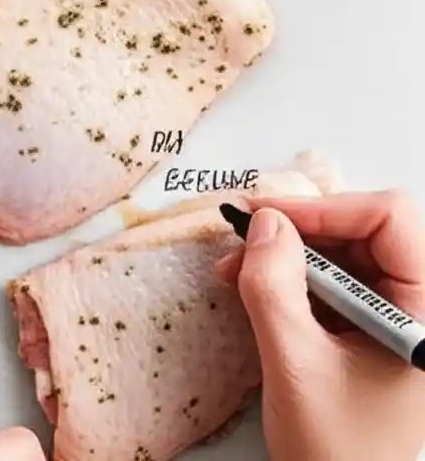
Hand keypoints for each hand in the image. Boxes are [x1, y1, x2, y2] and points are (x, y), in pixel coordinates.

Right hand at [214, 192, 424, 460]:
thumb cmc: (336, 451)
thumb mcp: (295, 364)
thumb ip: (275, 289)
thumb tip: (263, 225)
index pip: (390, 221)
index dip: (325, 209)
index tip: (266, 216)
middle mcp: (421, 309)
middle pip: (368, 232)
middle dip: (301, 230)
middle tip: (243, 238)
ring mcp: (397, 320)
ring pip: (348, 255)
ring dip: (291, 255)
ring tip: (238, 268)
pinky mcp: (372, 333)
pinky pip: (337, 285)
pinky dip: (294, 280)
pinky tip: (255, 286)